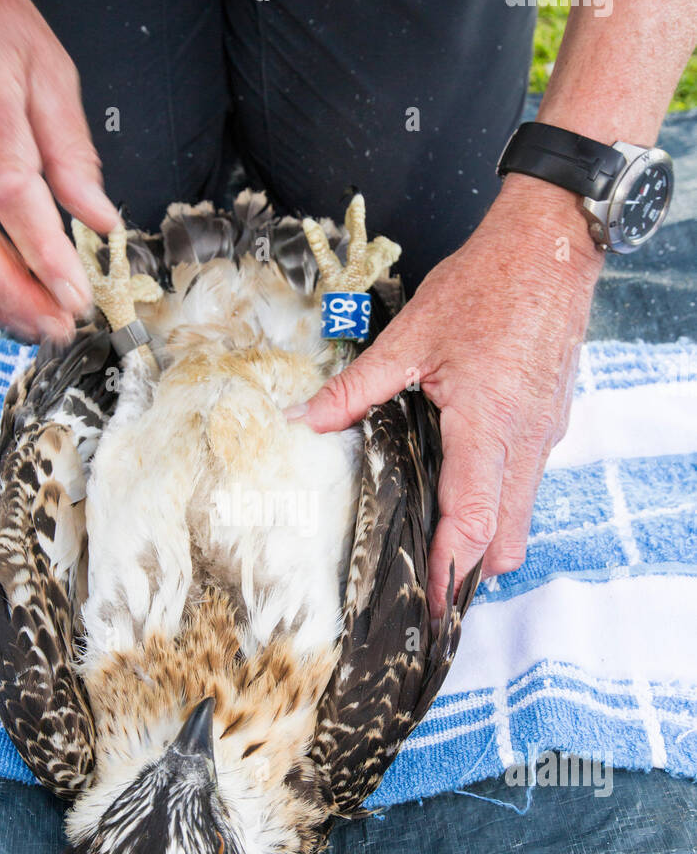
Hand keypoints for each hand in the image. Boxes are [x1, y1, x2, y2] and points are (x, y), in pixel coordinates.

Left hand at [298, 177, 604, 616]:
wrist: (551, 247)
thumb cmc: (487, 286)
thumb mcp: (410, 337)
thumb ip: (355, 390)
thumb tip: (303, 420)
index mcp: (488, 426)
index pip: (474, 521)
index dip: (450, 570)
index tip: (429, 606)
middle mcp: (524, 443)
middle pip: (506, 538)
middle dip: (470, 572)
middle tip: (430, 590)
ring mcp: (544, 436)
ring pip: (521, 515)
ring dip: (486, 537)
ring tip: (439, 545)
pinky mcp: (549, 424)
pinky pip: (526, 484)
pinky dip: (498, 500)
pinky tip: (461, 485)